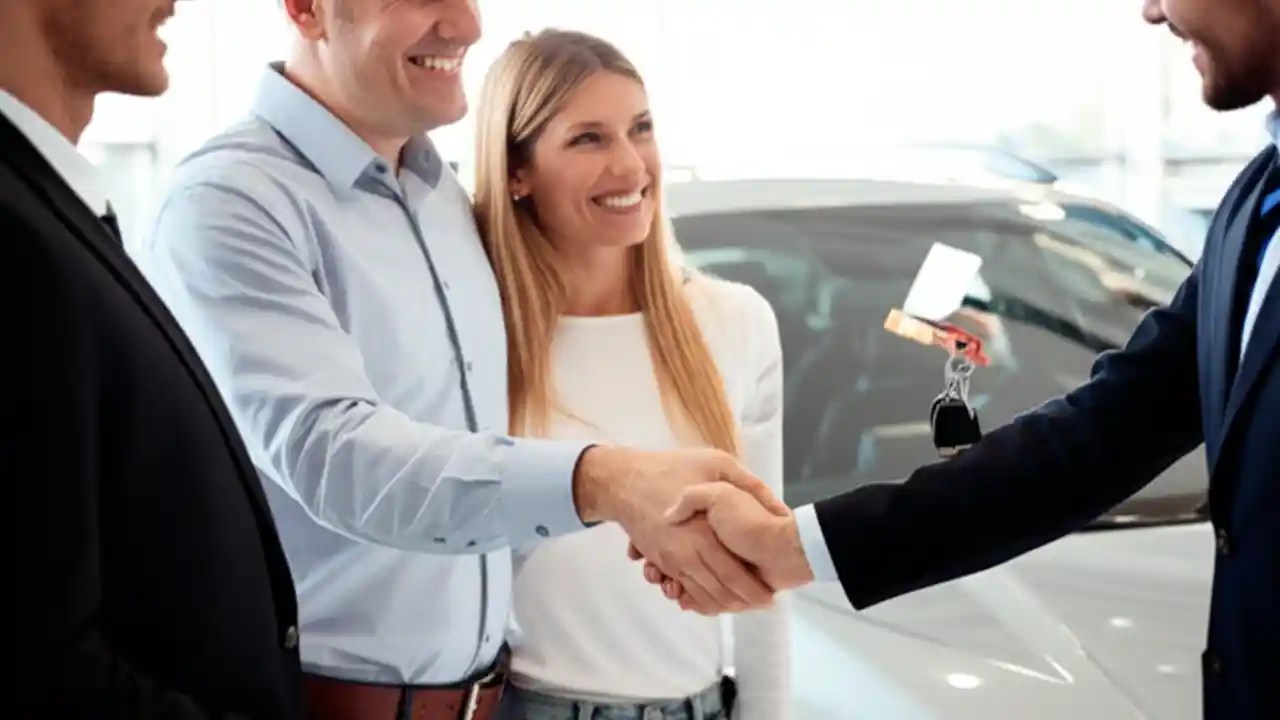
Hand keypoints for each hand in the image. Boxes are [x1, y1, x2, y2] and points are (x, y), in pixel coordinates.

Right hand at [574, 446, 787, 613]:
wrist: (624, 480)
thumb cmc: (672, 468)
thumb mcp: (717, 463)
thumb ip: (749, 485)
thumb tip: (780, 509)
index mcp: (704, 534)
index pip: (733, 575)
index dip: (753, 590)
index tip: (771, 597)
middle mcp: (687, 554)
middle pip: (718, 592)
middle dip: (741, 603)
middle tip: (760, 605)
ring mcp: (671, 560)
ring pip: (699, 595)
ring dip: (719, 605)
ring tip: (740, 605)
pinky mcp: (660, 560)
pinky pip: (680, 589)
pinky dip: (695, 600)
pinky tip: (710, 599)